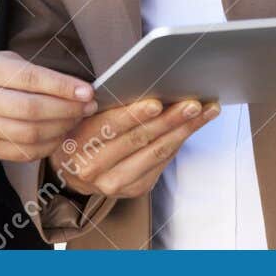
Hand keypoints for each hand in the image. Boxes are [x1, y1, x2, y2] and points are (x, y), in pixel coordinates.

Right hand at [0, 51, 95, 170]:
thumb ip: (28, 71)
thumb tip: (70, 85)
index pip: (31, 80)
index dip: (63, 87)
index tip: (87, 90)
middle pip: (33, 111)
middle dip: (68, 110)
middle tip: (89, 106)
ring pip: (30, 135)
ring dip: (62, 129)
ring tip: (78, 120)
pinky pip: (22, 153)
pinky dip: (47, 146)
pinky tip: (59, 136)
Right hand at [48, 98, 220, 199]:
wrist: (71, 171)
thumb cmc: (80, 133)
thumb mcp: (81, 117)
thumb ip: (104, 105)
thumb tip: (145, 85)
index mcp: (78, 144)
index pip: (109, 126)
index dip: (134, 114)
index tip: (157, 102)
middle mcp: (94, 168)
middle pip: (140, 140)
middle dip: (170, 120)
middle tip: (192, 103)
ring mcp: (115, 183)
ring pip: (157, 153)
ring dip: (184, 130)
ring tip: (204, 112)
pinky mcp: (134, 189)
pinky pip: (161, 163)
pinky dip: (179, 143)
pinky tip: (191, 127)